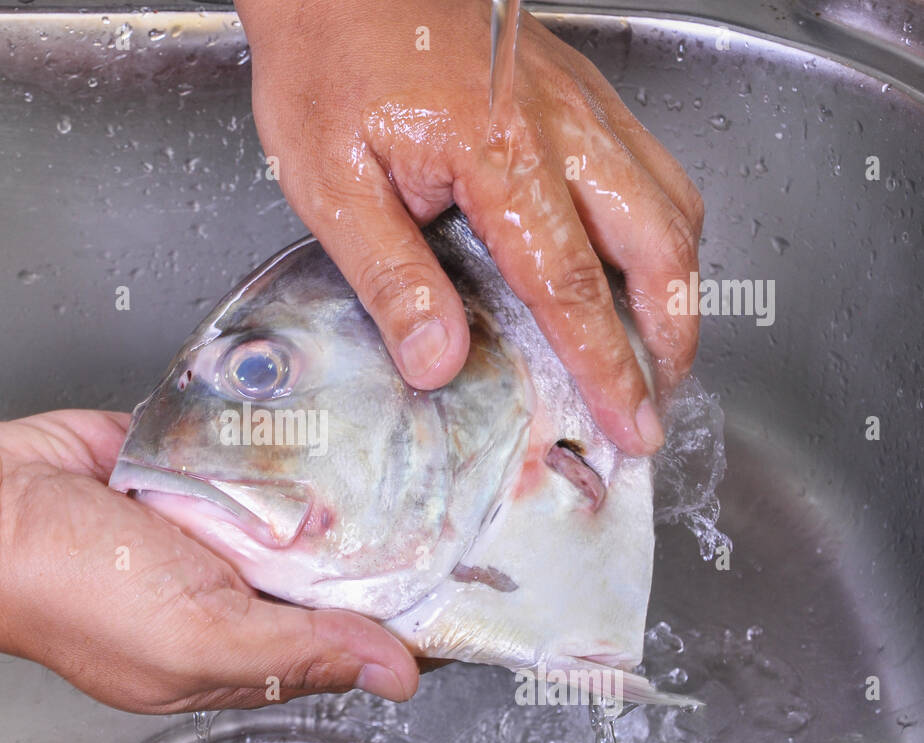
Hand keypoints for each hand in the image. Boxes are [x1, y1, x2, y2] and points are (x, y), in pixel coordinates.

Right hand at [0, 410, 417, 712]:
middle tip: (455, 507)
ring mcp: (212, 525)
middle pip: (333, 573)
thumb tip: (393, 671)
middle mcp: (231, 592)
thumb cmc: (67, 594)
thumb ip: (296, 651)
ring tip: (411, 458)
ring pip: (299, 507)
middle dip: (384, 547)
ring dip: (335, 487)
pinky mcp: (192, 466)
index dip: (404, 624)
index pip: (344, 646)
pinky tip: (326, 423)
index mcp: (237, 652)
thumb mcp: (194, 639)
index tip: (466, 591)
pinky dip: (281, 440)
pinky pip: (256, 450)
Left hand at [237, 0, 703, 454]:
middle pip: (659, 241)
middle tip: (658, 396)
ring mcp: (578, 101)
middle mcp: (561, 125)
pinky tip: (630, 260)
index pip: (573, 286)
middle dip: (673, 331)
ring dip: (675, 281)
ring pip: (670, 198)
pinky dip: (660, 227)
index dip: (609, 366)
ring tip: (657, 343)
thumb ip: (391, 277)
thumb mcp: (332, 183)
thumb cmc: (327, 62)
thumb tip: (440, 360)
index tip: (631, 422)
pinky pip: (648, 163)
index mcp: (500, 156)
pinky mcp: (575, 89)